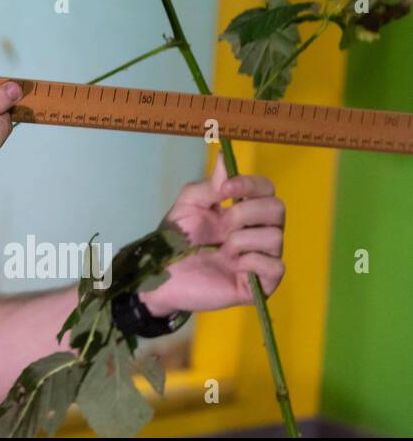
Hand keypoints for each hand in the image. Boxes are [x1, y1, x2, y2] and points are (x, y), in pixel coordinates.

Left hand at [139, 152, 285, 316]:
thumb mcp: (189, 205)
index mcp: (243, 211)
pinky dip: (252, 262)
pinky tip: (233, 266)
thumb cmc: (176, 239)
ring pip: (276, 237)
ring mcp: (260, 258)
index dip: (250, 185)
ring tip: (223, 250)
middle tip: (223, 224)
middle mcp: (257, 232)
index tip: (226, 190)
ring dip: (243, 239)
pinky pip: (276, 267)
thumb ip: (211, 184)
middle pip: (278, 209)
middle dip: (247, 212)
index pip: (266, 189)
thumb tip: (225, 156)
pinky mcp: (259, 284)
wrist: (161, 273)